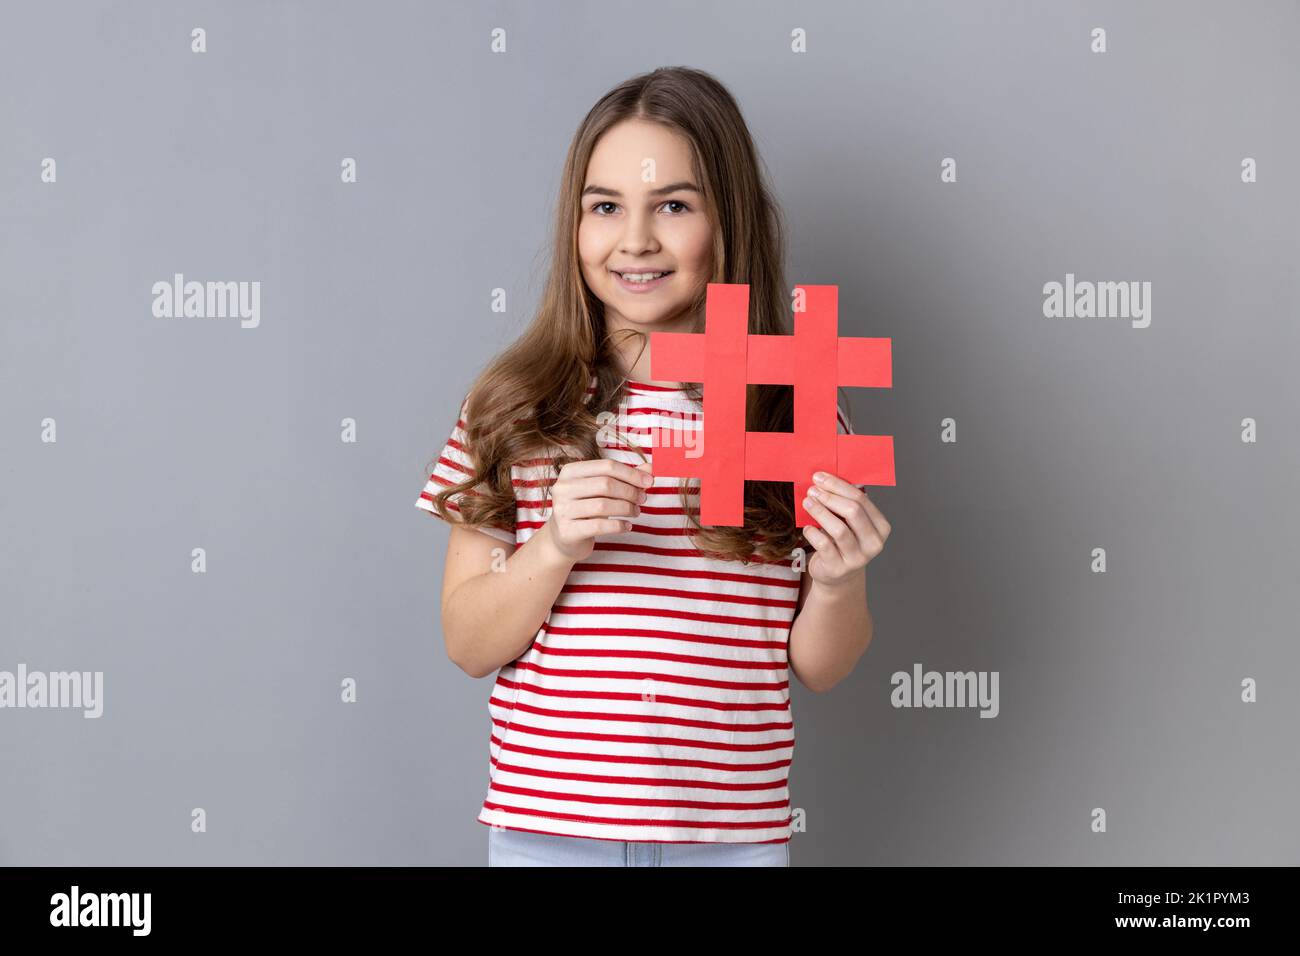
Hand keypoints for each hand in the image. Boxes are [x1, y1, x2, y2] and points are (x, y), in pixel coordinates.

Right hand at [540, 458, 652, 562]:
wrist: (564, 539)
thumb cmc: (587, 509)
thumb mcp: (603, 490)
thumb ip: (625, 478)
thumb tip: (650, 467)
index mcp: (570, 471)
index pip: (606, 466)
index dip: (631, 473)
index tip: (650, 481)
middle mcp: (562, 488)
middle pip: (605, 484)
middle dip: (630, 492)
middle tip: (642, 499)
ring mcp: (562, 510)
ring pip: (603, 505)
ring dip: (626, 508)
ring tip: (636, 512)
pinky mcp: (567, 531)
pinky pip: (599, 526)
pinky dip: (618, 525)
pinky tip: (627, 526)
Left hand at [800, 471, 890, 588]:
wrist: (837, 576)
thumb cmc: (842, 542)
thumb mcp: (849, 523)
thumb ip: (845, 503)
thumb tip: (825, 479)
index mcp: (881, 527)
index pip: (861, 500)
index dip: (838, 486)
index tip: (820, 478)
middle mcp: (874, 543)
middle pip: (853, 512)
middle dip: (829, 497)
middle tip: (813, 490)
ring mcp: (858, 558)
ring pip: (839, 529)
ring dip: (820, 512)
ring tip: (807, 502)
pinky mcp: (839, 568)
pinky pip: (824, 545)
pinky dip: (813, 533)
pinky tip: (808, 527)